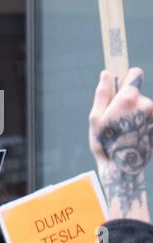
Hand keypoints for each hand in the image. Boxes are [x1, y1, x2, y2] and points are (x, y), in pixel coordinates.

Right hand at [89, 67, 151, 218]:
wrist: (124, 168)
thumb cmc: (106, 143)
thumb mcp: (95, 118)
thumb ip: (102, 93)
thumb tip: (106, 74)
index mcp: (129, 98)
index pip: (135, 74)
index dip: (127, 78)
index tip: (121, 84)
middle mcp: (147, 103)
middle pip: (137, 94)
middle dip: (127, 104)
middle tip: (116, 121)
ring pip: (143, 108)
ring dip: (135, 116)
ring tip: (124, 133)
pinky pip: (148, 119)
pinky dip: (141, 125)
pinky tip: (132, 137)